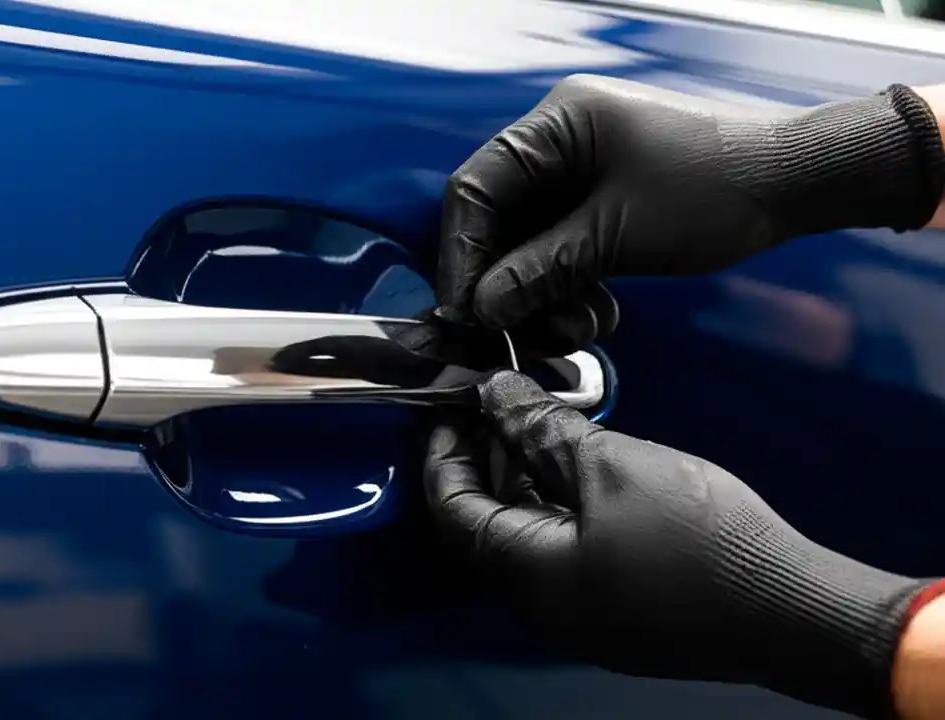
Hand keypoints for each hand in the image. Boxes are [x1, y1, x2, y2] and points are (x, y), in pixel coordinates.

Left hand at [423, 371, 930, 717]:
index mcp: (527, 575)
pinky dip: (561, 500)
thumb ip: (541, 429)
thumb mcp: (611, 466)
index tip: (454, 400)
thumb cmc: (706, 546)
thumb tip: (494, 394)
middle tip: (501, 400)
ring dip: (526, 474)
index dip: (444, 446)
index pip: (451, 505)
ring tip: (545, 419)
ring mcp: (581, 610)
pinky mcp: (617, 605)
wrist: (795, 611)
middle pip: (486, 518)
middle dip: (487, 453)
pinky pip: (565, 547)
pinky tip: (585, 461)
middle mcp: (542, 603)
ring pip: (528, 530)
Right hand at [438, 75, 944, 329]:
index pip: (476, 189)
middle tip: (520, 335)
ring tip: (578, 330)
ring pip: (531, 246)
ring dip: (545, 296)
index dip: (463, 254)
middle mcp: (560, 144)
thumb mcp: (616, 237)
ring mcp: (582, 174)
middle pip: (501, 223)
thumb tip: (482, 308)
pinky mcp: (603, 204)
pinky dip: (572, 288)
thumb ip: (541, 271)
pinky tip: (599, 315)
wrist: (796, 184)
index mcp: (556, 125)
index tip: (466, 310)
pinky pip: (563, 251)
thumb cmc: (716, 189)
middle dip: (511, 286)